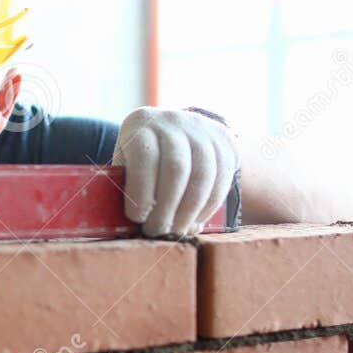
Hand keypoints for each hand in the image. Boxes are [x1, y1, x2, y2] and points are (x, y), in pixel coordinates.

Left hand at [115, 107, 238, 236]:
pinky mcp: (225, 142)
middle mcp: (173, 121)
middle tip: (158, 232)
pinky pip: (222, 178)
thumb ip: (127, 186)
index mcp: (142, 123)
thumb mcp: (127, 163)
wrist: (177, 131)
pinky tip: (196, 221)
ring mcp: (203, 129)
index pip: (144, 157)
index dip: (142, 191)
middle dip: (167, 207)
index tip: (137, 218)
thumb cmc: (142, 158)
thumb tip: (131, 225)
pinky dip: (210, 206)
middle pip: (177, 168)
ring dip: (190, 211)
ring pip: (203, 174)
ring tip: (177, 232)